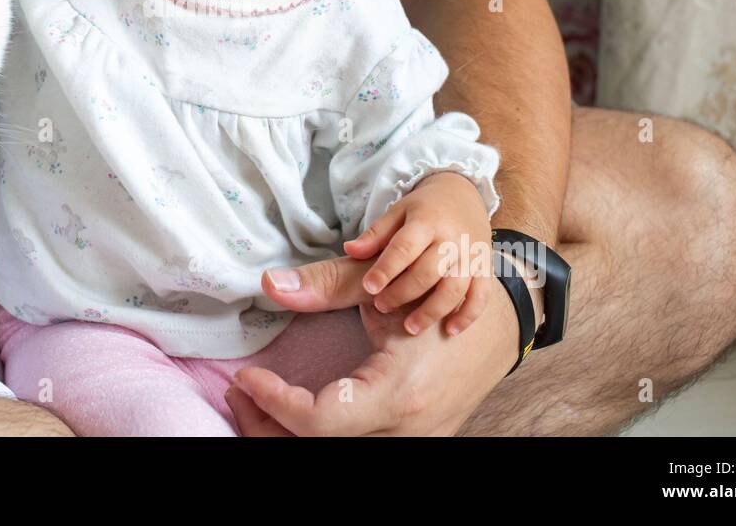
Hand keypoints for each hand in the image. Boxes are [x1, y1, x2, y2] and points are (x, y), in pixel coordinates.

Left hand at [228, 251, 520, 435]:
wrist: (496, 323)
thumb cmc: (437, 298)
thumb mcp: (379, 287)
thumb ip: (323, 284)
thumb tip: (270, 284)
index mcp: (398, 393)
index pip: (319, 421)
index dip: (273, 402)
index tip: (247, 376)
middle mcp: (406, 430)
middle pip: (320, 446)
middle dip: (268, 423)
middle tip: (239, 392)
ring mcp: (412, 442)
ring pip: (335, 451)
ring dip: (289, 432)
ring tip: (257, 401)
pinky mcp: (411, 442)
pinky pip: (354, 446)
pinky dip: (319, 434)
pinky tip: (293, 412)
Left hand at [343, 171, 493, 335]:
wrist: (464, 195)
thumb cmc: (424, 209)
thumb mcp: (398, 212)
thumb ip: (375, 234)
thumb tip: (349, 250)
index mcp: (427, 221)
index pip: (405, 248)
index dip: (386, 269)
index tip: (368, 287)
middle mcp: (452, 239)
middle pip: (428, 272)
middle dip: (403, 293)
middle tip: (381, 306)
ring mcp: (472, 255)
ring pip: (454, 289)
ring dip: (432, 311)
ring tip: (409, 328)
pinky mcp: (485, 268)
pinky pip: (480, 296)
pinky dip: (467, 315)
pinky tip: (450, 331)